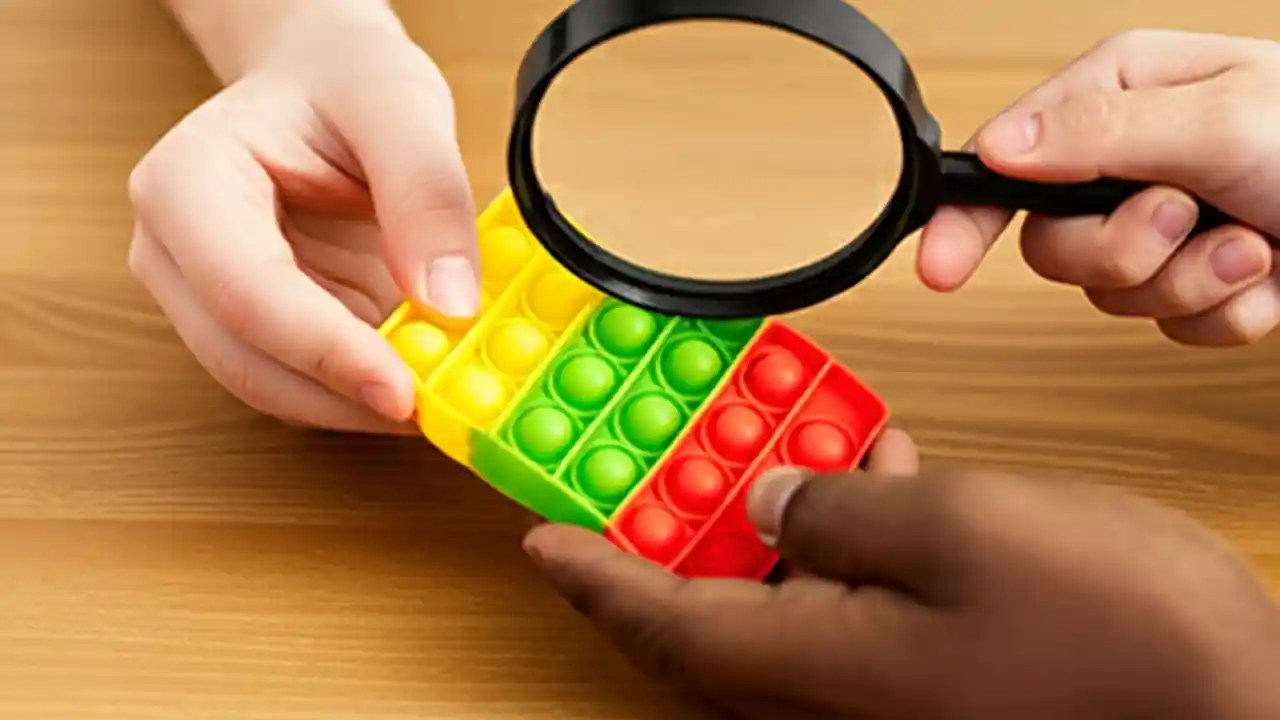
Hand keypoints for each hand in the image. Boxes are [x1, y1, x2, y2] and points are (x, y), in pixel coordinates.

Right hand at [128, 4, 477, 432]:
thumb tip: (448, 304)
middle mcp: (177, 254)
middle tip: (441, 412)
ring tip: (444, 399)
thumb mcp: (400, 105)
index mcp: (187, 184)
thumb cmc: (343, 80)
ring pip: (275, 387)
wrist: (322, 79)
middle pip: (249, 360)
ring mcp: (208, 298)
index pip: (248, 291)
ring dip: (358, 406)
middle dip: (347, 397)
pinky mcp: (256, 327)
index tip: (403, 392)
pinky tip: (424, 382)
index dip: (326, 352)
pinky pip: (307, 380)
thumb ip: (426, 196)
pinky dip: (364, 392)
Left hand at [523, 432, 1279, 718]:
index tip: (538, 537)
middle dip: (667, 536)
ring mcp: (886, 691)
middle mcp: (835, 693)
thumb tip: (771, 499)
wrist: (1234, 707)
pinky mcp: (933, 676)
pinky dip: (839, 539)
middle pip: (706, 618)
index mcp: (816, 663)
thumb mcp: (958, 528)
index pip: (660, 620)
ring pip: (780, 603)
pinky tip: (871, 470)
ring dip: (761, 523)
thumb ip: (841, 509)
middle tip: (638, 470)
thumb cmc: (1112, 629)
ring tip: (762, 440)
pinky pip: (849, 604)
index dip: (591, 573)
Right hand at [920, 30, 1279, 346]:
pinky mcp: (1201, 283)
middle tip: (1185, 218)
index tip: (941, 267)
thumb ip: (1097, 137)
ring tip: (1254, 245)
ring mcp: (1167, 229)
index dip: (967, 219)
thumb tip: (1002, 148)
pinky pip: (1174, 326)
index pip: (1009, 164)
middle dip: (1125, 250)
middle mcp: (1134, 165)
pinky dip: (1227, 312)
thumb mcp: (1216, 121)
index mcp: (1120, 101)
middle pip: (1055, 247)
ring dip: (1191, 282)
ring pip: (1115, 295)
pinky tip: (1269, 276)